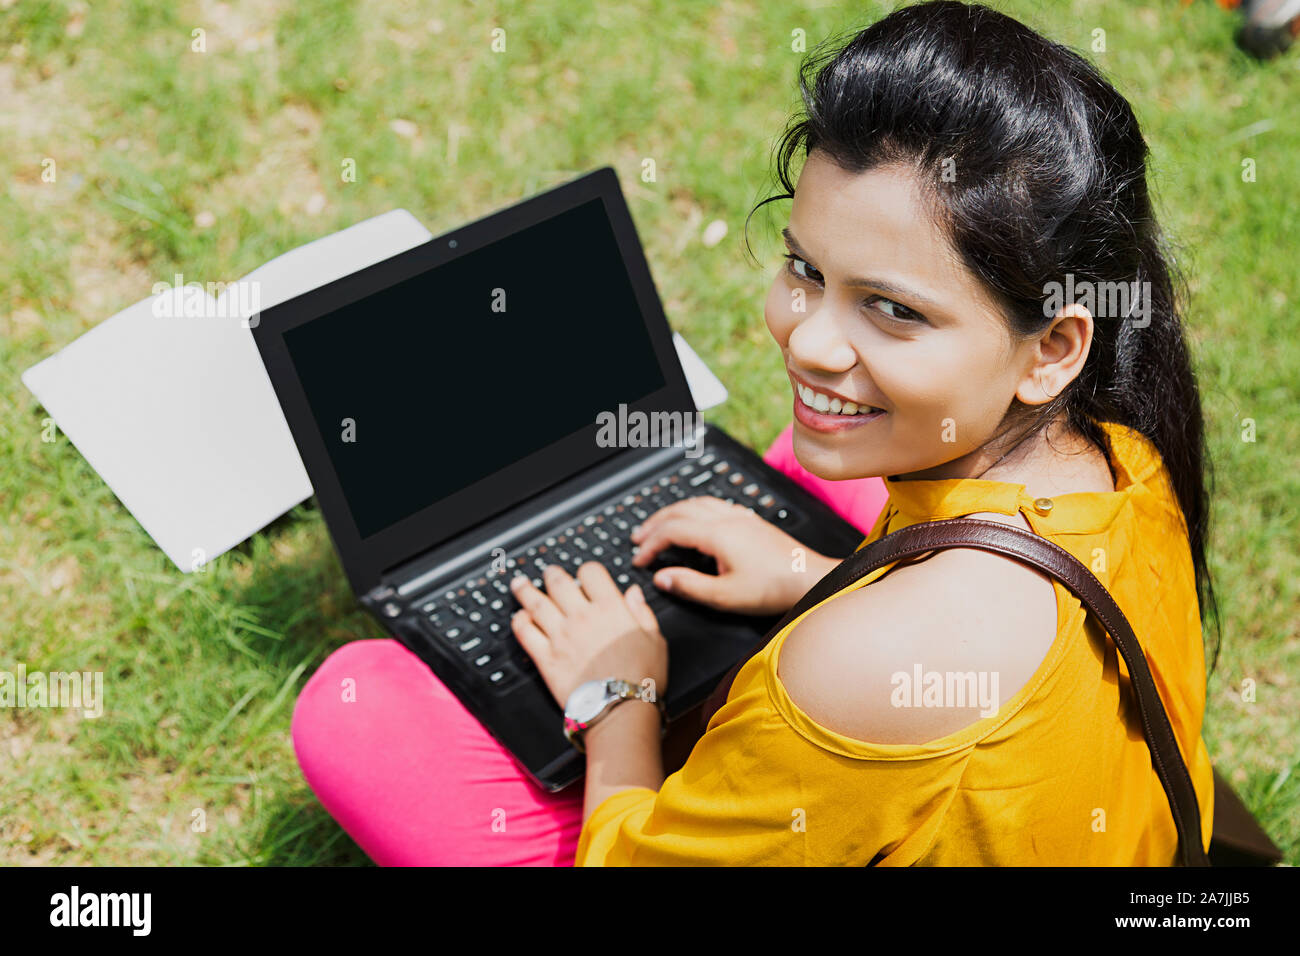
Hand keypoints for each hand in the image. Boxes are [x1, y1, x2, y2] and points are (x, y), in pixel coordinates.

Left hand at [509, 561, 668, 710]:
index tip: (585, 576)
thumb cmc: (642, 678)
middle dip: (552, 574)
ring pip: (536, 602)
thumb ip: (642, 612)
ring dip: (525, 590)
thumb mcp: (655, 640)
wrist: (620, 709)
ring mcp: (560, 636)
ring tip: (519, 584)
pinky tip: (519, 616)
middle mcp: (582, 616)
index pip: (590, 573)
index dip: (586, 571)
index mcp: (610, 608)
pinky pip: (525, 632)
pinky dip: (519, 621)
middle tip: (549, 573)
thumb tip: (633, 592)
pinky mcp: (546, 657)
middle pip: (558, 582)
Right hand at [630, 495, 837, 615]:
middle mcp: (728, 520)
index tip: (639, 559)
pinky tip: (697, 520)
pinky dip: (695, 509)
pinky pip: (715, 505)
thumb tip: (661, 578)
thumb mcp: (725, 596)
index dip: (650, 544)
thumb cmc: (774, 589)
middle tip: (639, 537)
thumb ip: (689, 586)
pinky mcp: (752, 522)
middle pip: (680, 510)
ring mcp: (741, 517)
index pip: (672, 531)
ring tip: (660, 525)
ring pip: (698, 503)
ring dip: (674, 512)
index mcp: (718, 535)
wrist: (810, 578)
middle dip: (655, 523)